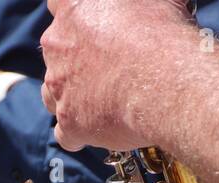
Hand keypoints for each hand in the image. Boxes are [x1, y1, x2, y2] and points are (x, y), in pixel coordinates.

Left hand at [41, 0, 191, 150]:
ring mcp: (59, 85)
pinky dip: (80, 134)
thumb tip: (145, 6)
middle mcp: (57, 43)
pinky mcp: (69, 122)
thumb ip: (136, 4)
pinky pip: (65, 133)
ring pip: (52, 92)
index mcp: (74, 6)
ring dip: (70, 96)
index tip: (91, 27)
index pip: (58, 3)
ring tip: (100, 101)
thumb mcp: (155, 0)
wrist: (166, 82)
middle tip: (109, 68)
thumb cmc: (163, 35)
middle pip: (56, 51)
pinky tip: (101, 130)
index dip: (75, 17)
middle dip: (77, 60)